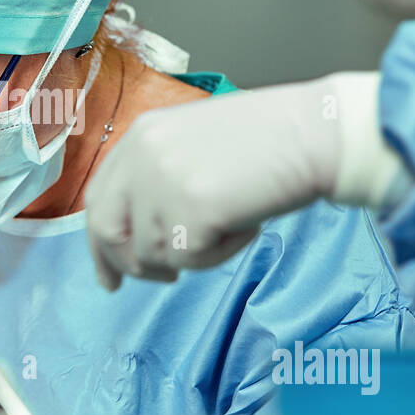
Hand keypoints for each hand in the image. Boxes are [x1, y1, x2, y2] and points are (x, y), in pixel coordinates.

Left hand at [85, 72, 395, 289]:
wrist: (315, 133)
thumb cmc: (271, 140)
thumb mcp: (196, 146)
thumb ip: (161, 179)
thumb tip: (141, 237)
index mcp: (141, 135)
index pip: (99, 198)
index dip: (101, 241)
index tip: (110, 271)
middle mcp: (142, 157)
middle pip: (107, 230)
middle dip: (127, 265)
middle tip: (159, 280)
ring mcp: (161, 185)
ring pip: (153, 253)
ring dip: (194, 254)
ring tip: (233, 224)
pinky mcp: (188, 213)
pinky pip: (190, 261)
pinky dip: (219, 255)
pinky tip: (245, 226)